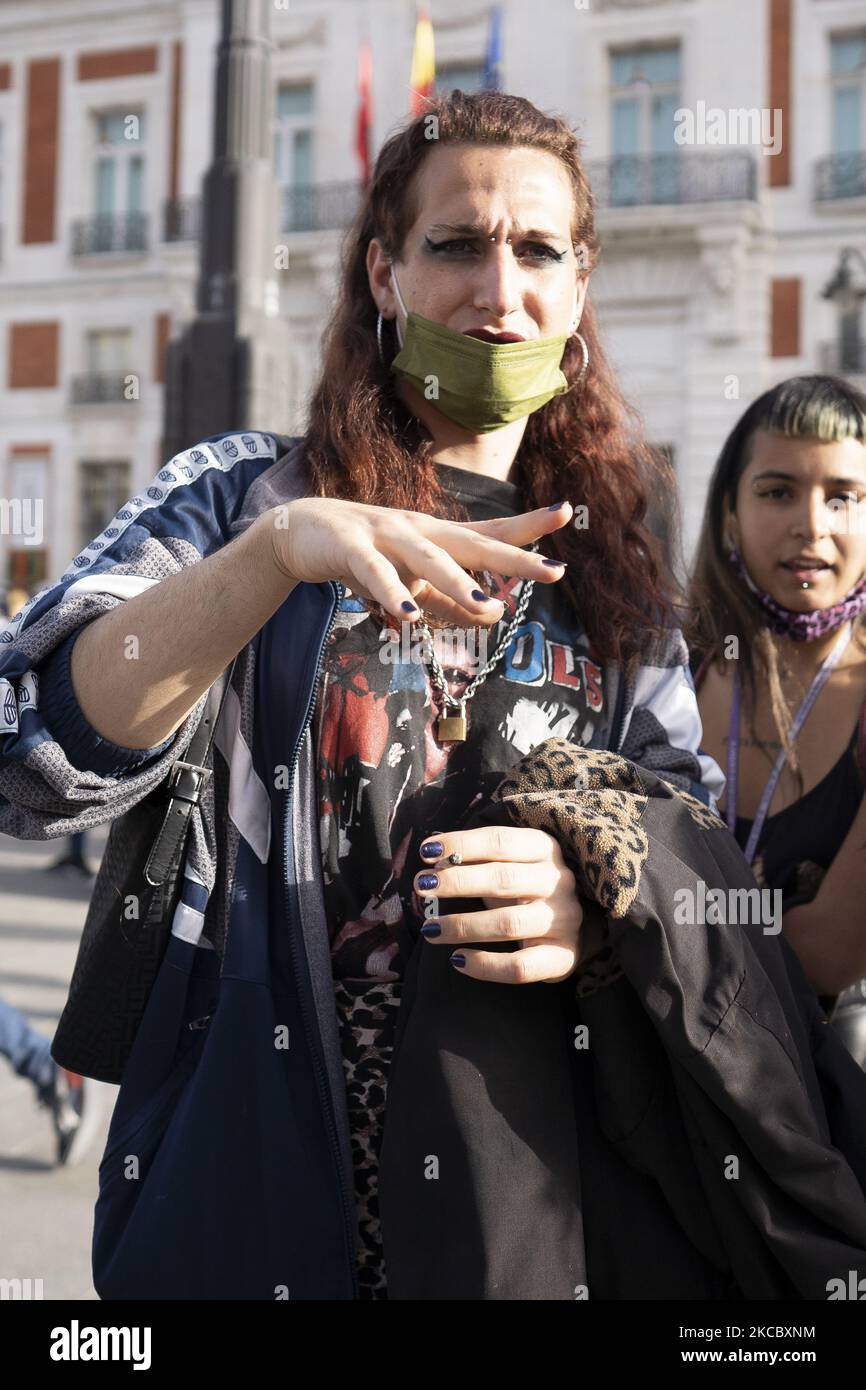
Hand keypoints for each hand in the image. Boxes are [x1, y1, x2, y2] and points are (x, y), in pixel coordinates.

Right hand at [259, 495, 571, 626]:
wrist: (300, 533)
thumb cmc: (367, 559)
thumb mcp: (413, 585)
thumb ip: (450, 602)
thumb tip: (494, 615)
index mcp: (439, 538)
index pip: (490, 532)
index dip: (527, 526)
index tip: (567, 512)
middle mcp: (420, 531)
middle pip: (473, 544)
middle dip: (514, 557)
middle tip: (555, 571)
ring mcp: (386, 536)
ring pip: (428, 560)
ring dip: (457, 584)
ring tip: (486, 606)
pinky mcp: (351, 548)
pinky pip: (374, 573)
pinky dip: (389, 592)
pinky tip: (406, 615)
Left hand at [413, 826, 601, 983]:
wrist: (568, 930)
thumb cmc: (525, 890)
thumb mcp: (507, 865)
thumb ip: (476, 861)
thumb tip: (433, 858)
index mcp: (545, 849)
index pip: (500, 841)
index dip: (461, 844)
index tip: (426, 851)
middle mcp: (559, 881)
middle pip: (503, 879)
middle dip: (457, 882)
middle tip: (421, 886)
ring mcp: (564, 920)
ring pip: (508, 924)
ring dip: (462, 925)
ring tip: (429, 929)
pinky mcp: (563, 957)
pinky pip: (520, 967)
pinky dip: (485, 965)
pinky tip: (458, 960)